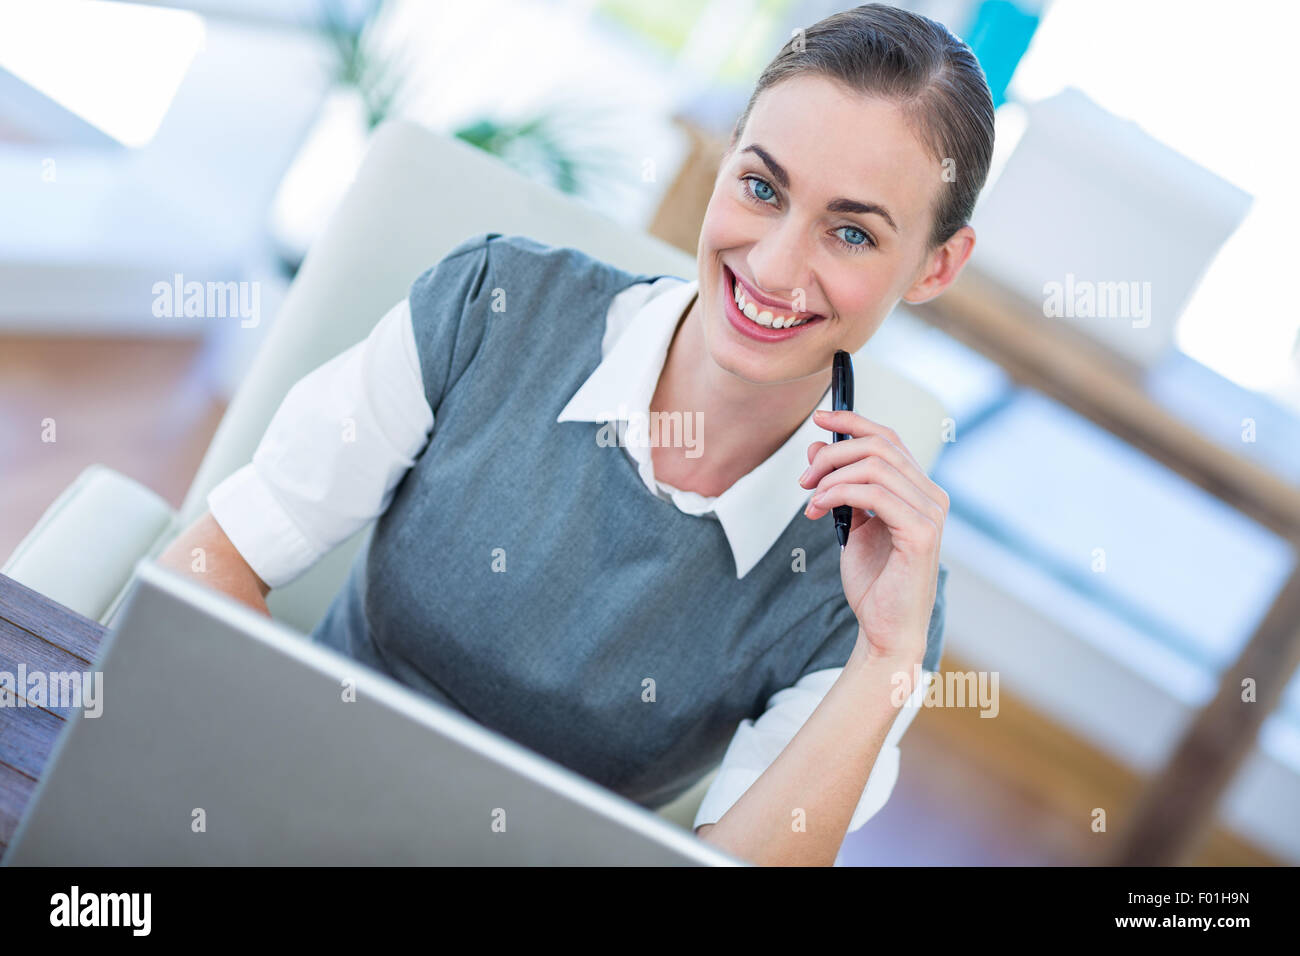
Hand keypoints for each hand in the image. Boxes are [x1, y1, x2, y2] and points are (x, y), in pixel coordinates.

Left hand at [799, 409, 947, 662]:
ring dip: (831, 476)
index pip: (889, 439)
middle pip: (879, 446)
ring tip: (810, 500)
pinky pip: (874, 493)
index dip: (853, 421)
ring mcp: (930, 514)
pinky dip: (838, 493)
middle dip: (833, 454)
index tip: (819, 418)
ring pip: (874, 466)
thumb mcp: (849, 522)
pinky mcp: (921, 533)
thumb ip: (839, 484)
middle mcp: (932, 496)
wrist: (885, 629)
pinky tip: (819, 510)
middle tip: (804, 478)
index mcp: (920, 490)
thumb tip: (818, 444)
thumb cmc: (874, 580)